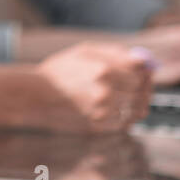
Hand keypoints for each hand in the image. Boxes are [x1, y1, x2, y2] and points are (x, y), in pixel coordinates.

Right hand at [30, 43, 153, 132]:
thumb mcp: (82, 52)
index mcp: (104, 69)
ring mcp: (103, 111)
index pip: (142, 71)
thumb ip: (114, 53)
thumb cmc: (56, 73)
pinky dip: (125, 117)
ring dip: (136, 104)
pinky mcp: (99, 127)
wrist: (33, 97)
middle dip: (143, 88)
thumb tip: (142, 59)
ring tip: (124, 99)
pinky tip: (113, 110)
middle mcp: (106, 91)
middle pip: (142, 91)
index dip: (146, 72)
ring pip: (137, 110)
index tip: (145, 73)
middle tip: (137, 87)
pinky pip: (125, 124)